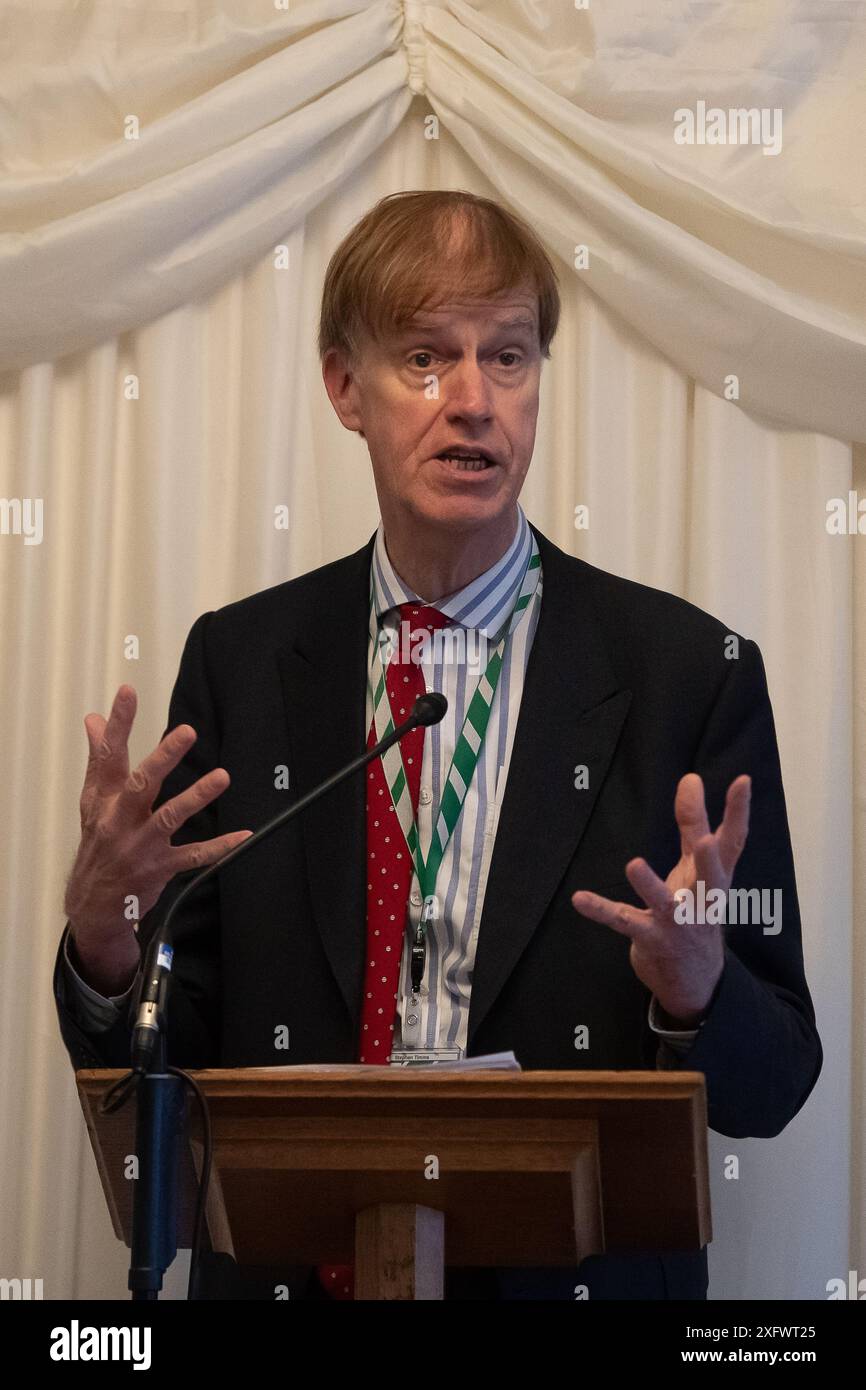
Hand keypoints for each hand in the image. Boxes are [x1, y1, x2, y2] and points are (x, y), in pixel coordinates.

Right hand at [64, 684, 251, 993]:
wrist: (93, 904)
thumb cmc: (99, 842)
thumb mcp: (93, 801)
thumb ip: (100, 758)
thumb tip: (94, 718)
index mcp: (103, 800)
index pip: (109, 755)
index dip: (118, 723)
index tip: (128, 691)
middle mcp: (119, 820)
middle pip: (140, 784)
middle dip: (163, 758)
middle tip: (187, 731)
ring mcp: (141, 845)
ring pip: (169, 817)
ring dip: (197, 797)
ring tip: (223, 776)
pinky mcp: (161, 867)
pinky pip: (194, 856)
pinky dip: (220, 846)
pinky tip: (244, 834)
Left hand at [571, 773, 750, 1025]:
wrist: (696, 981)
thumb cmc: (696, 910)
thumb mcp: (697, 870)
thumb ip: (693, 825)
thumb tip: (690, 778)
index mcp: (715, 879)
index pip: (733, 843)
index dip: (739, 813)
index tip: (742, 781)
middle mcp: (701, 901)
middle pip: (710, 880)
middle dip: (710, 862)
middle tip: (706, 841)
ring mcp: (676, 923)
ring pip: (665, 904)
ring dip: (649, 886)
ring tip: (634, 864)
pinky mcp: (650, 938)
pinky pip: (624, 921)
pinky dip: (601, 910)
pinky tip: (580, 899)